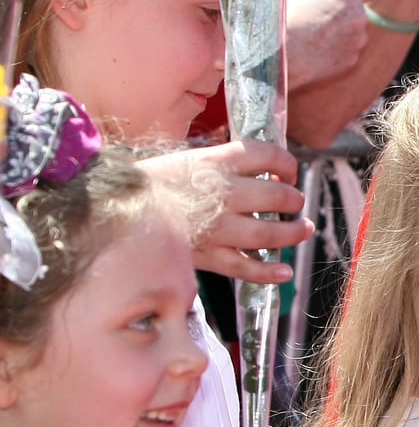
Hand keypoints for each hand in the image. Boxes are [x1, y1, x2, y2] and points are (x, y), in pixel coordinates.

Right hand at [141, 141, 310, 282]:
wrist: (109, 207)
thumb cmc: (147, 183)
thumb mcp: (184, 160)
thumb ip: (219, 165)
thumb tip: (251, 168)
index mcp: (216, 162)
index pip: (267, 154)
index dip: (286, 163)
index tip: (288, 171)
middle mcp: (223, 193)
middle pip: (277, 195)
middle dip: (293, 199)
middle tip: (295, 202)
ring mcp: (218, 227)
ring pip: (269, 233)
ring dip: (292, 233)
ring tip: (303, 229)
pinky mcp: (208, 255)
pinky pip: (246, 268)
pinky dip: (269, 272)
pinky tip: (284, 272)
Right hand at [286, 0, 378, 89]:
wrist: (282, 55)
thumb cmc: (286, 21)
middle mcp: (359, 17)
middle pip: (360, 13)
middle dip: (345, 15)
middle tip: (322, 20)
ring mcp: (358, 40)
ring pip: (355, 34)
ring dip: (342, 35)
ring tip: (316, 38)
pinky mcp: (352, 60)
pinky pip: (348, 52)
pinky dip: (337, 52)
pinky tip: (318, 53)